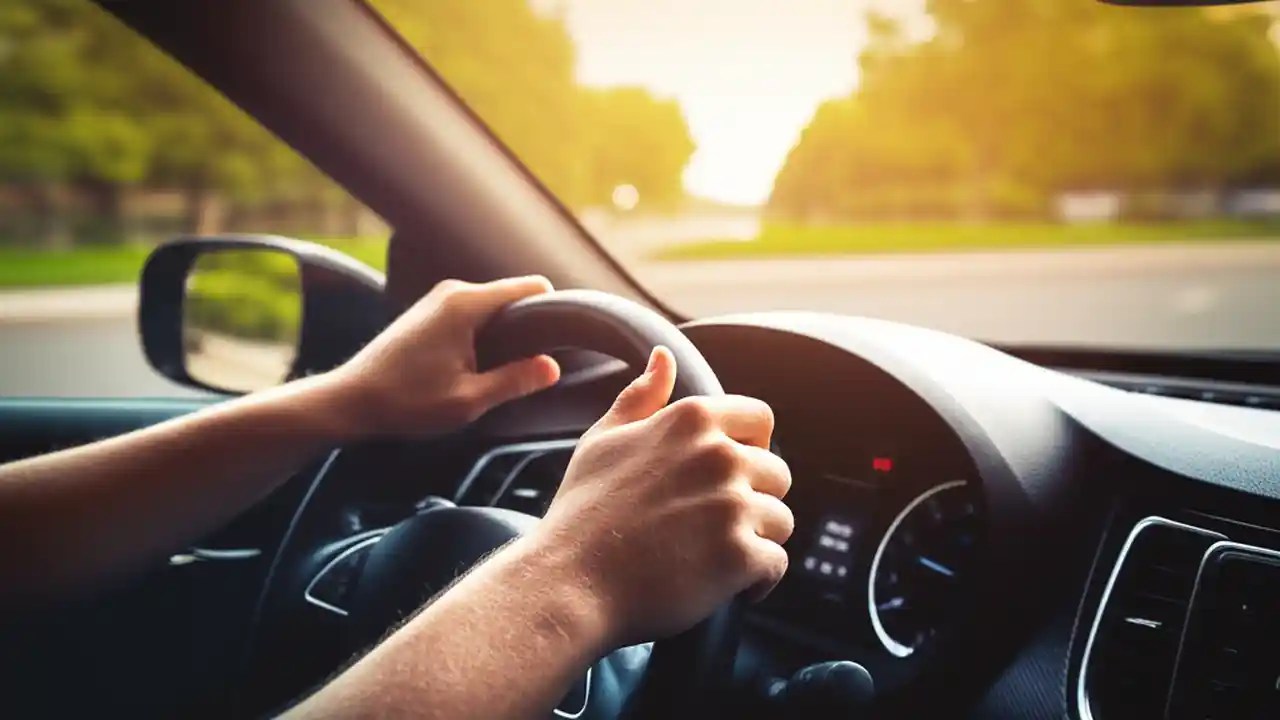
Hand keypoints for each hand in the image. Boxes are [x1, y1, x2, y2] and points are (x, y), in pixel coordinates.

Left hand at [326, 276, 560, 438]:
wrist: (350, 400)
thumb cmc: (405, 401)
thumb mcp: (469, 400)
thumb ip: (515, 380)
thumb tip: (552, 367)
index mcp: (467, 304)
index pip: (532, 288)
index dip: (554, 312)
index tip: (561, 343)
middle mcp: (454, 291)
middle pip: (514, 298)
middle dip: (527, 330)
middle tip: (527, 372)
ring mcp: (439, 300)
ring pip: (493, 309)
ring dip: (503, 337)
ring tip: (498, 374)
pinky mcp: (430, 312)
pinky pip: (473, 315)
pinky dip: (483, 337)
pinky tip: (473, 370)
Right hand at [535, 347, 793, 647]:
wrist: (569, 581)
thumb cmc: (581, 513)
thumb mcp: (603, 440)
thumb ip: (641, 396)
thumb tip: (664, 356)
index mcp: (691, 420)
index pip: (761, 419)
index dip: (751, 448)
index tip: (730, 474)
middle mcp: (719, 456)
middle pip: (776, 473)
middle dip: (754, 499)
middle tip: (713, 525)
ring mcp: (732, 506)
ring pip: (780, 520)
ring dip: (756, 540)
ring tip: (715, 556)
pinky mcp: (740, 556)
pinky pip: (776, 564)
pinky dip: (758, 580)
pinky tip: (728, 585)